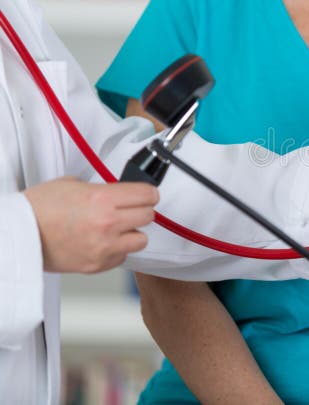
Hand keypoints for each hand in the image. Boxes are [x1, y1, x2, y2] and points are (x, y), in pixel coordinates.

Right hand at [23, 177, 158, 272]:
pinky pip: (123, 257)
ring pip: (141, 239)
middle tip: (131, 209)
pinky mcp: (97, 265)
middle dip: (141, 211)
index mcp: (102, 199)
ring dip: (133, 233)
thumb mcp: (72, 184)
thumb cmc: (38, 209)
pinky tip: (103, 242)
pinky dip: (117, 250)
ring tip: (117, 228)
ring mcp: (104, 246)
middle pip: (149, 216)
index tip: (147, 194)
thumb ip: (102, 189)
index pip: (148, 195)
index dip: (149, 193)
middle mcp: (107, 223)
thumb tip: (119, 192)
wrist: (18, 235)